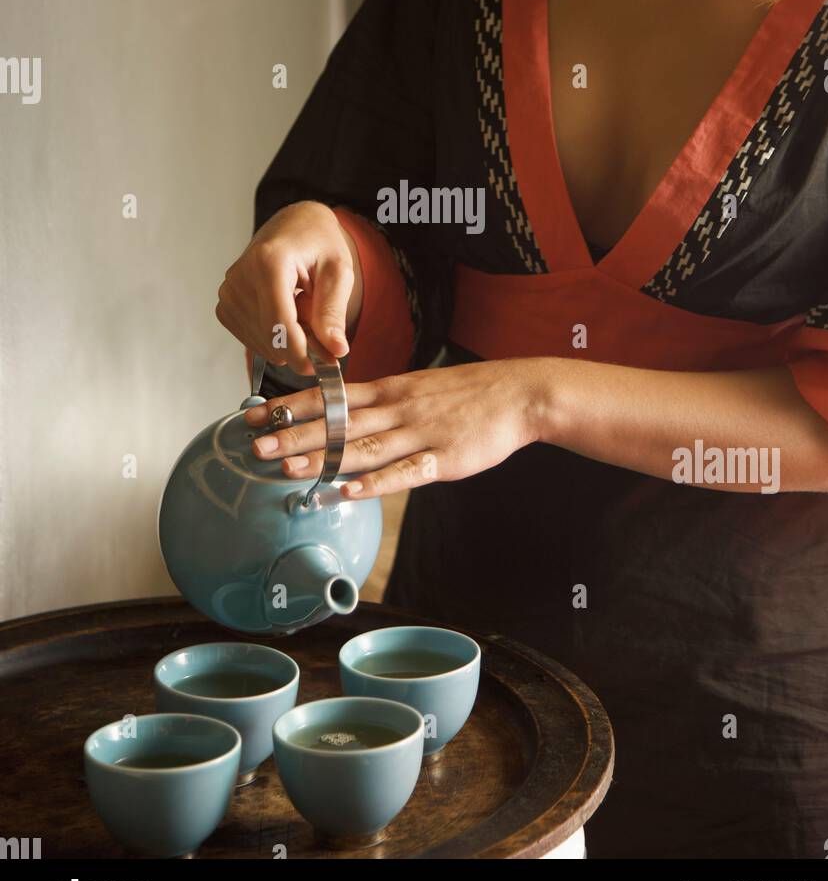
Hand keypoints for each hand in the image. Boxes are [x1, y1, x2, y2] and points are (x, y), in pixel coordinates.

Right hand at [215, 201, 362, 375]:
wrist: (294, 226)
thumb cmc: (318, 242)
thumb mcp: (338, 272)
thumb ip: (333, 312)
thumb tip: (336, 350)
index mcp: (269, 262)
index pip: (278, 323)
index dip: (299, 351)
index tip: (318, 366)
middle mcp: (241, 276)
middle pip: (268, 336)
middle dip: (299, 347)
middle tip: (323, 337)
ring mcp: (229, 290)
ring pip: (259, 341)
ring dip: (286, 342)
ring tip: (304, 315)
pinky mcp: (226, 303)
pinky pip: (250, 337)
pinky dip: (272, 338)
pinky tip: (286, 317)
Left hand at [243, 359, 546, 497]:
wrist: (518, 393)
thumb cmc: (466, 395)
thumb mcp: (417, 388)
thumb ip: (382, 405)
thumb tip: (344, 419)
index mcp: (389, 391)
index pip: (331, 396)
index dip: (291, 406)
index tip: (256, 415)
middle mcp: (397, 409)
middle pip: (338, 423)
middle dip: (294, 434)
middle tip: (255, 446)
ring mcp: (419, 433)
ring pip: (363, 447)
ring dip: (323, 458)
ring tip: (288, 468)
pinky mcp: (443, 458)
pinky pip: (404, 472)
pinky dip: (375, 483)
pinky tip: (348, 491)